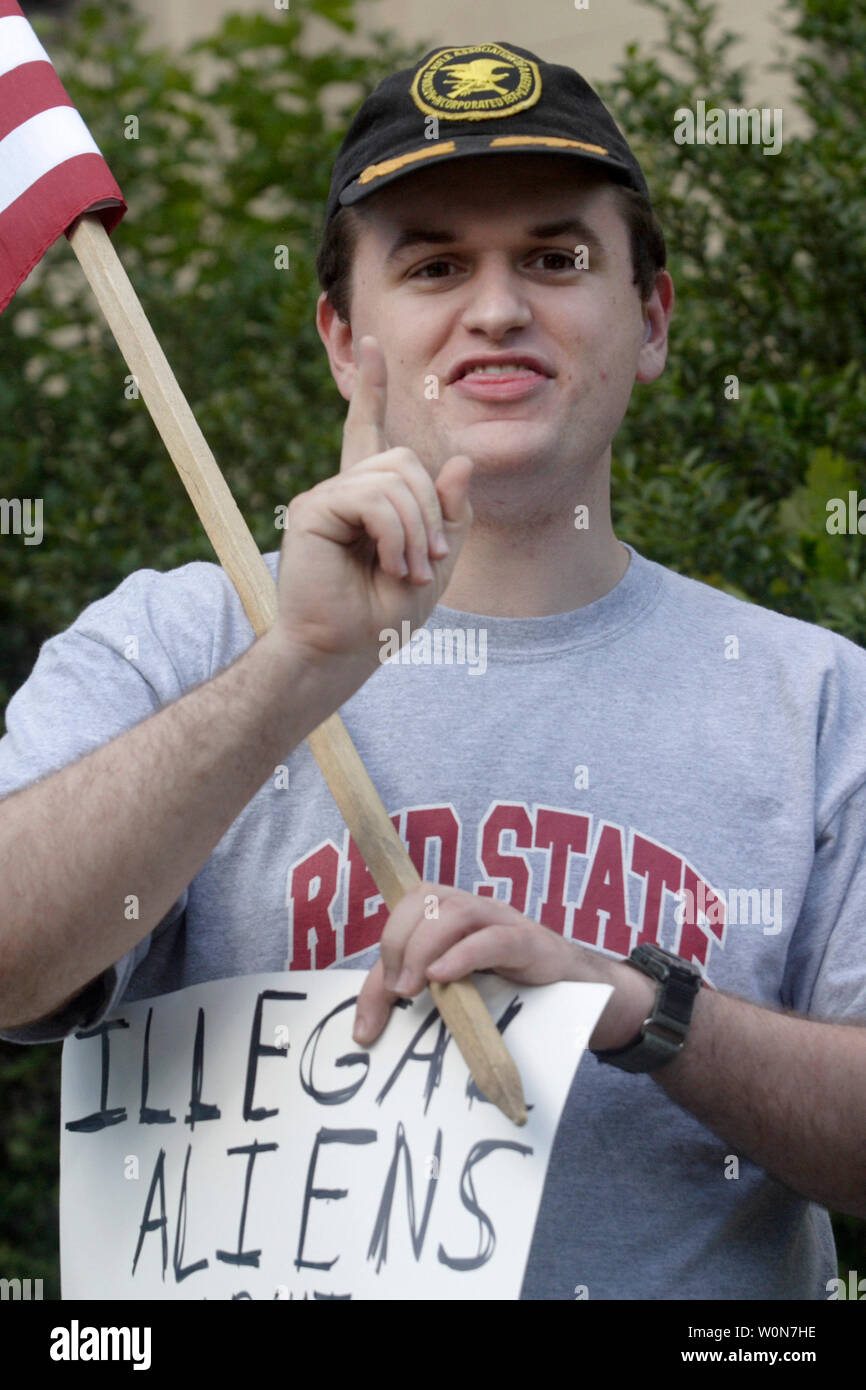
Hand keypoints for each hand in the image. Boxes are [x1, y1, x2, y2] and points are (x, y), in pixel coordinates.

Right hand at [269, 336, 472, 682]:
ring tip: (408, 570)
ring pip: (394, 478)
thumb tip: (459, 462)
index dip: (372, 390)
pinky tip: (391, 564)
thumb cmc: (386, 611)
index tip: (372, 345)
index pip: (370, 432)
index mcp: (370, 496)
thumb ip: (452, 512)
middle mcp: (345, 488)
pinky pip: (372, 498)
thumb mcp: (438, 560)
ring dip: (416, 530)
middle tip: (428, 561)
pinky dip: (395, 534)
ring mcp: (327, 496)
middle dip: (430, 512)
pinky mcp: (315, 509)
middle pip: (404, 461)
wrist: (345, 647)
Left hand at [352, 881, 656, 1050]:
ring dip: (425, 948)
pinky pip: (494, 938)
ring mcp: (502, 920)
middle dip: (399, 942)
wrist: (575, 991)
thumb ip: (411, 995)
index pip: (404, 910)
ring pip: (455, 912)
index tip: (377, 1006)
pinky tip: (445, 977)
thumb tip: (363, 1031)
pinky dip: (464, 954)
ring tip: (415, 988)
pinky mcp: (530, 942)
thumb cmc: (508, 986)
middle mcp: (473, 907)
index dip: (383, 949)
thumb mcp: (453, 989)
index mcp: (448, 912)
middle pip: (424, 898)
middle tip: (397, 991)